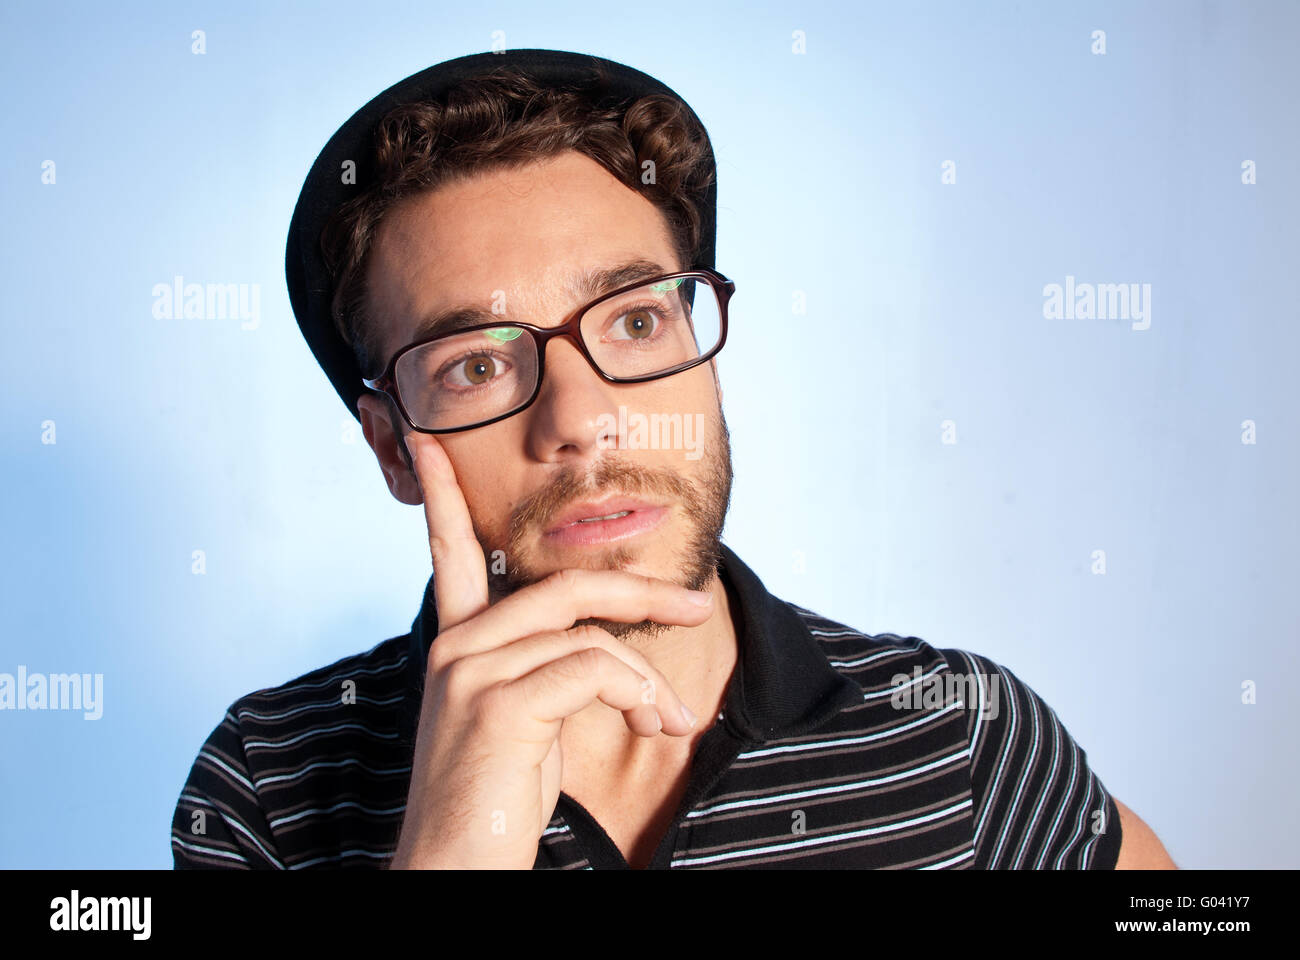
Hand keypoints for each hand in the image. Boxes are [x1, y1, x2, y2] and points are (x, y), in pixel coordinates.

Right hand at [388, 431, 712, 868]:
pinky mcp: (499, 704)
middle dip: (643, 593)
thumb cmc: (492, 800)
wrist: (453, 868)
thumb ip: (547, 670)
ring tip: (672, 720)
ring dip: (649, 675)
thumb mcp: (521, 721)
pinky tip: (653, 727)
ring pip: (589, 629)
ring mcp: (471, 671)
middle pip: (565, 584)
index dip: (441, 492)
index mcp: (457, 644)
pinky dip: (637, 694)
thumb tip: (617, 656)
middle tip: (699, 604)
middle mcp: (456, 646)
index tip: (428, 438)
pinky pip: (593, 669)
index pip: (450, 550)